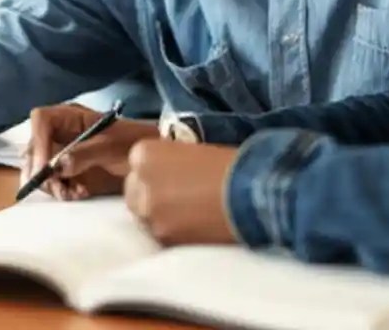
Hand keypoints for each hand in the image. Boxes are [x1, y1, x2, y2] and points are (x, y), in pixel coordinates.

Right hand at [22, 104, 158, 200]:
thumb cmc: (134, 143)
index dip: (38, 142)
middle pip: (35, 146)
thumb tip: (58, 165)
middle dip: (40, 169)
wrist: (151, 160)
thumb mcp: (112, 146)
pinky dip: (61, 190)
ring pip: (40, 167)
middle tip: (56, 187)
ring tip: (70, 193)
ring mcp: (63, 152)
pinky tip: (77, 194)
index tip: (45, 167)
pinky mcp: (68, 171)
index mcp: (71, 117)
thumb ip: (85, 154)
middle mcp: (61, 132)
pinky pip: (54, 181)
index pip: (41, 120)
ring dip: (50, 184)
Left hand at [124, 140, 238, 245]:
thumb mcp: (193, 150)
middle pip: (134, 194)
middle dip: (151, 197)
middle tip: (178, 201)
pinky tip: (195, 229)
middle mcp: (139, 182)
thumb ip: (171, 161)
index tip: (170, 179)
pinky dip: (174, 235)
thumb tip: (168, 173)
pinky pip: (161, 238)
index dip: (154, 174)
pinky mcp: (163, 238)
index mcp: (144, 154)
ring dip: (161, 218)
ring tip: (190, 217)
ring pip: (146, 219)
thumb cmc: (231, 164)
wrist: (254, 191)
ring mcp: (149, 212)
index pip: (136, 166)